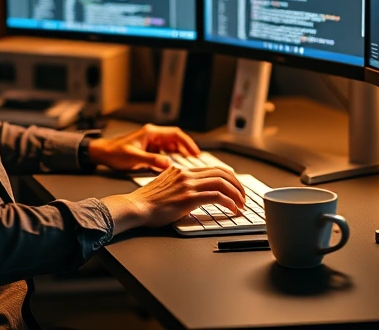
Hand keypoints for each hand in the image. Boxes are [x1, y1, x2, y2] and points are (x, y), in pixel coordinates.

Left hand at [87, 124, 200, 171]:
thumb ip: (152, 160)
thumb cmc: (115, 153)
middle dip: (187, 148)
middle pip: (176, 139)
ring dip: (180, 153)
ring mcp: (151, 142)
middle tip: (196, 159)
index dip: (188, 143)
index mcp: (151, 133)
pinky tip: (175, 166)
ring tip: (189, 163)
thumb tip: (169, 164)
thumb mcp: (134, 157)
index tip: (196, 153)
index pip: (175, 134)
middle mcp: (153, 135)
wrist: (102, 153)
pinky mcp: (148, 149)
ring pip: (171, 146)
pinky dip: (172, 158)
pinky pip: (164, 152)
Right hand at [102, 166, 246, 233]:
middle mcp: (186, 175)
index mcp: (181, 171)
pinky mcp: (189, 198)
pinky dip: (229, 203)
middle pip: (221, 173)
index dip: (228, 178)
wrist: (135, 207)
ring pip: (222, 183)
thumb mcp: (164, 186)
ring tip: (241, 205)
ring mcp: (188, 185)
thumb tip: (191, 192)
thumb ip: (178, 184)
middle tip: (243, 196)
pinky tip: (232, 210)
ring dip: (236, 194)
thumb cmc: (146, 202)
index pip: (212, 169)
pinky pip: (216, 197)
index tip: (234, 187)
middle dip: (237, 185)